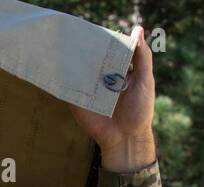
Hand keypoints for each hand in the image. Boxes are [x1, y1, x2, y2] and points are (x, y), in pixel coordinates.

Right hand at [69, 25, 156, 171]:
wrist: (125, 139)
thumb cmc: (140, 110)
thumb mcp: (145, 80)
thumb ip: (142, 56)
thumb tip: (138, 29)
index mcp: (119, 68)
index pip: (111, 48)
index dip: (106, 38)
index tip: (101, 29)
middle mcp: (103, 75)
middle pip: (93, 55)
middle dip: (87, 46)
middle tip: (80, 34)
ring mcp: (89, 86)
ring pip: (79, 68)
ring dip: (73, 58)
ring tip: (66, 46)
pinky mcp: (78, 98)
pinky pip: (68, 84)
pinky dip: (63, 76)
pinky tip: (58, 65)